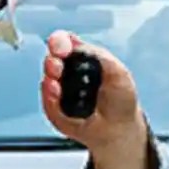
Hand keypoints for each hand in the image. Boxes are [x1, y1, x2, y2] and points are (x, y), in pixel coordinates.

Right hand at [40, 31, 142, 150]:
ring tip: (56, 76)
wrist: (119, 128)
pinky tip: (55, 89)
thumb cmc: (120, 100)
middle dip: (53, 57)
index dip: (61, 41)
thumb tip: (79, 47)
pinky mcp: (56, 109)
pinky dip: (49, 93)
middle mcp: (69, 73)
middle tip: (58, 60)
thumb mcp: (118, 72)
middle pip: (53, 58)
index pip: (66, 43)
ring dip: (50, 74)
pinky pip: (47, 99)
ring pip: (48, 77)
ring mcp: (61, 90)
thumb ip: (100, 56)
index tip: (63, 45)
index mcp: (83, 59)